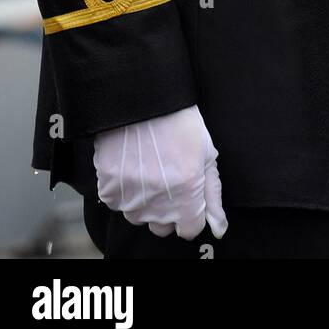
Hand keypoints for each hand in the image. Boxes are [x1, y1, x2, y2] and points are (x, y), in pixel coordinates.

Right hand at [93, 103, 227, 239]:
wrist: (142, 98)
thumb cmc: (179, 121)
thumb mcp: (206, 153)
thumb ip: (212, 194)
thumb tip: (219, 228)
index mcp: (186, 195)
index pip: (189, 230)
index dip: (190, 214)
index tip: (186, 197)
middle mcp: (158, 203)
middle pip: (162, 227)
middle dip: (166, 208)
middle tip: (165, 176)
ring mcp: (131, 198)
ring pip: (138, 216)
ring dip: (143, 200)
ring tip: (146, 167)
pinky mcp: (108, 189)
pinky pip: (117, 202)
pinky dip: (122, 189)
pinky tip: (129, 164)